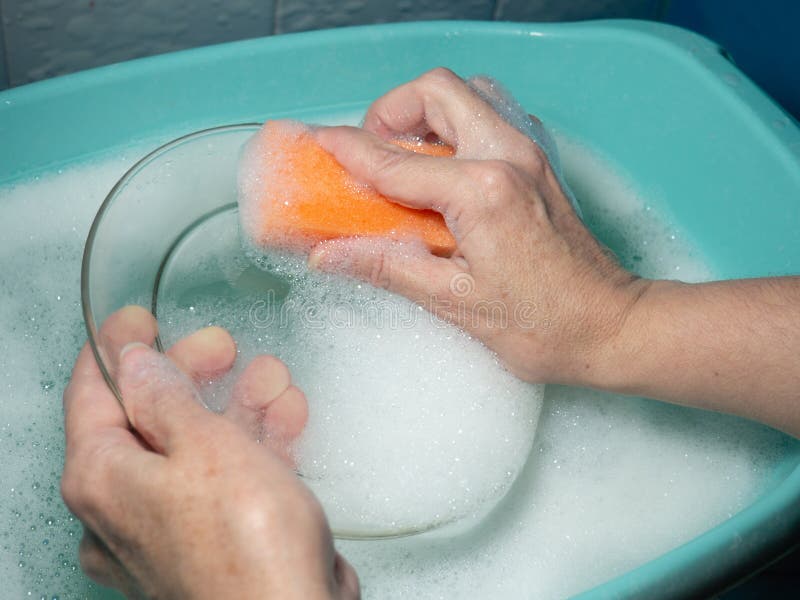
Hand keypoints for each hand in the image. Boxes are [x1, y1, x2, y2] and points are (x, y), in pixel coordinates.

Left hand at [62, 306, 359, 598]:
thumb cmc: (247, 542)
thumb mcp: (203, 445)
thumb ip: (163, 396)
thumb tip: (134, 362)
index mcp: (100, 478)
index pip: (91, 392)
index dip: (118, 348)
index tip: (140, 319)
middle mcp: (120, 509)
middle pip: (148, 418)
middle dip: (192, 374)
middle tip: (224, 346)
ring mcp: (165, 530)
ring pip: (194, 447)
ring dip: (235, 407)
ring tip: (274, 379)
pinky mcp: (207, 543)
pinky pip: (221, 480)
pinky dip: (251, 446)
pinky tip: (285, 419)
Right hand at [308, 68, 648, 384]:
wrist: (612, 327)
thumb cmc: (545, 325)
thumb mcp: (454, 301)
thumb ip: (386, 266)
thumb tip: (330, 254)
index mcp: (483, 190)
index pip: (396, 161)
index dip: (347, 152)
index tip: (317, 144)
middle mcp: (509, 156)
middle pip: (437, 91)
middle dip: (392, 112)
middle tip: (371, 155)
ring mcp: (529, 154)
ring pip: (467, 95)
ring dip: (427, 114)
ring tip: (406, 160)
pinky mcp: (539, 164)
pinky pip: (490, 118)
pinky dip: (456, 128)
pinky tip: (444, 173)